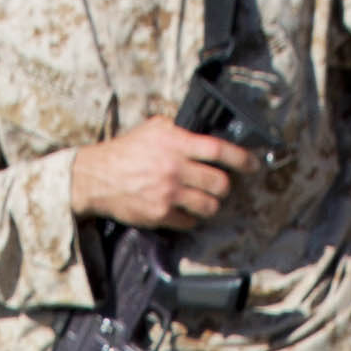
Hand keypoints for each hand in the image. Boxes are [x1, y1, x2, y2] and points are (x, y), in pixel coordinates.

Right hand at [70, 115, 251, 232]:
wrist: (96, 177)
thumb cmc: (126, 150)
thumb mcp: (154, 128)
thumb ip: (180, 130)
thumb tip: (206, 134)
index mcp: (176, 143)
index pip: (218, 151)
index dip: (241, 159)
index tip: (253, 165)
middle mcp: (174, 169)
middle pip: (220, 183)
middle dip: (224, 186)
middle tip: (220, 186)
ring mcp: (168, 194)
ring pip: (209, 206)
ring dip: (211, 205)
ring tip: (203, 200)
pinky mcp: (160, 214)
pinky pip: (190, 221)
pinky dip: (191, 218)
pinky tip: (183, 210)